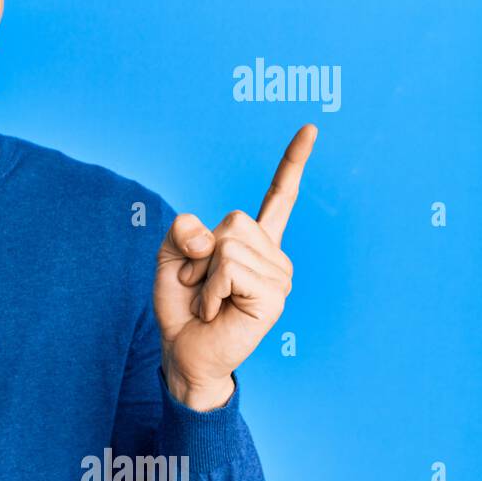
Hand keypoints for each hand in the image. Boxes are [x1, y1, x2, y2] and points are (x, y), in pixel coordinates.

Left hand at [154, 124, 317, 410]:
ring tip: (209, 301)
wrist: (184, 352)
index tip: (310, 128)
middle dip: (199, 252)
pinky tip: (215, 312)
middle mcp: (274, 256)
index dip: (293, 162)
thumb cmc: (181, 306)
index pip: (279, 196)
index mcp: (254, 242)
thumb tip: (207, 235)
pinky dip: (208, 291)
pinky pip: (228, 269)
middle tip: (199, 285)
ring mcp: (279, 276)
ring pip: (227, 244)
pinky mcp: (274, 297)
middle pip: (232, 220)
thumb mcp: (171, 257)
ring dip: (202, 275)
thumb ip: (182, 231)